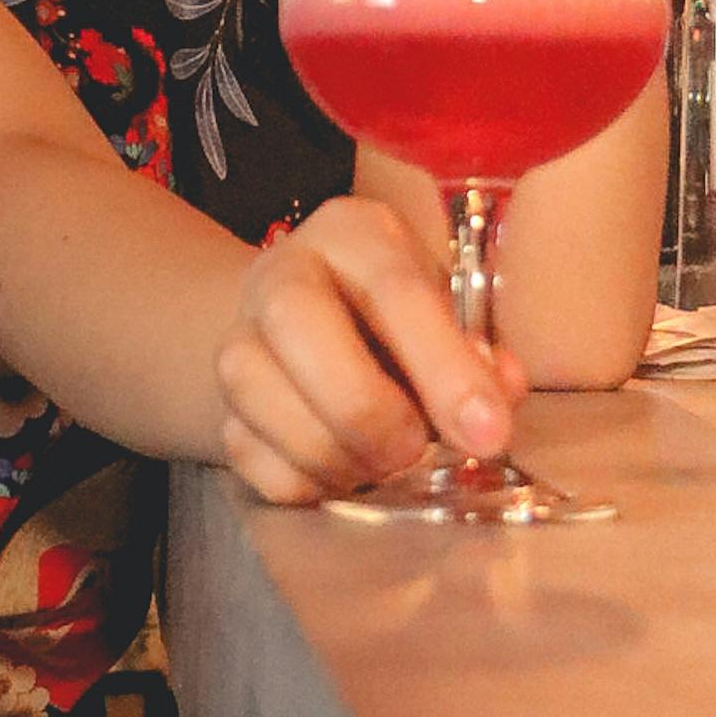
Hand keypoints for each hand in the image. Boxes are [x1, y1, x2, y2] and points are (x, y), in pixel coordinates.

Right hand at [212, 195, 529, 505]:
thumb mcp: (447, 313)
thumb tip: (496, 397)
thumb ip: (477, 353)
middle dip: (368, 412)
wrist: (306, 329)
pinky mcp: (219, 402)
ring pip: (259, 396)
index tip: (487, 435)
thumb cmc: (397, 321)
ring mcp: (238, 336)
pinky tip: (342, 473)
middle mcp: (282, 272)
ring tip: (382, 465)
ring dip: (334, 455)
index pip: (395, 290)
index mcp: (353, 235)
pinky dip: (303, 481)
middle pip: (298, 326)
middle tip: (416, 454)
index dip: (445, 370)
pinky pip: (245, 455)